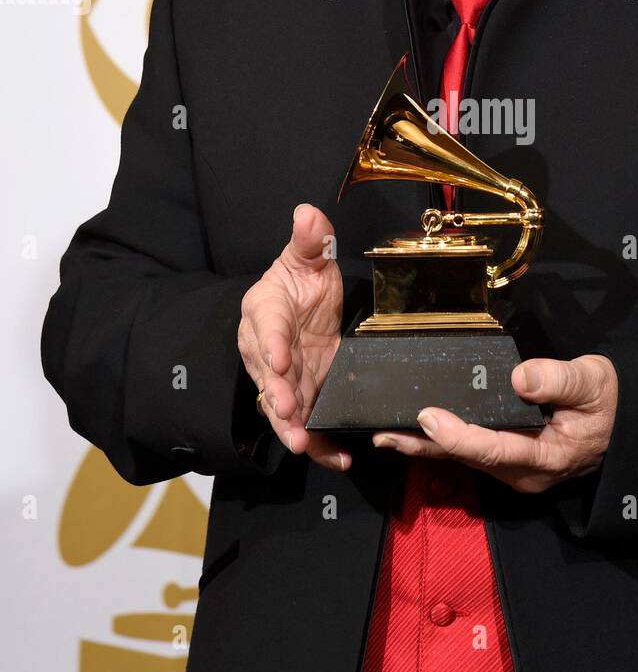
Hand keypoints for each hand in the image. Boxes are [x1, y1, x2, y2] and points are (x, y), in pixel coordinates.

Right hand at [238, 203, 348, 470]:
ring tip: (303, 444)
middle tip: (288, 411)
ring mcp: (284, 378)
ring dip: (291, 426)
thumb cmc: (299, 283)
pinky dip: (320, 445)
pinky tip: (338, 457)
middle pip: (269, 375)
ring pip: (282, 406)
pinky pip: (307, 423)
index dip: (272, 344)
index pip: (267, 327)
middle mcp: (267, 350)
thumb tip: (309, 213)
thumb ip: (310, 240)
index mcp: (265, 310)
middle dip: (278, 395)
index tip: (279, 360)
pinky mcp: (303, 397)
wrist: (302, 307)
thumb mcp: (308, 258)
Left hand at [370, 354, 617, 493]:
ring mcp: (513, 469)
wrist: (622, 424)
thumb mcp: (594, 384)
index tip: (428, 417)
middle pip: (467, 459)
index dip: (458, 435)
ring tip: (384, 434)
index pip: (494, 449)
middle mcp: (523, 472)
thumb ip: (559, 380)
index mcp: (545, 458)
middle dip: (424, 446)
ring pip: (462, 459)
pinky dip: (439, 442)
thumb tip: (520, 377)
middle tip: (383, 433)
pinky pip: (468, 451)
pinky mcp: (506, 458)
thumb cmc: (608, 403)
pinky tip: (413, 432)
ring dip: (423, 446)